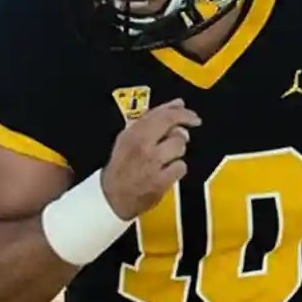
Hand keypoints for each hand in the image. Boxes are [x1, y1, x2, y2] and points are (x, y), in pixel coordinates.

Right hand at [101, 98, 201, 219]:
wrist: (111, 198)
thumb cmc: (120, 167)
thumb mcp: (128, 138)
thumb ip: (152, 119)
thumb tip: (177, 104)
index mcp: (133, 133)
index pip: (163, 114)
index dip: (181, 112)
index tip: (191, 114)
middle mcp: (142, 146)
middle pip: (174, 128)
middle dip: (184, 127)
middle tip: (186, 130)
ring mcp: (152, 164)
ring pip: (180, 146)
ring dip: (177, 151)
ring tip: (167, 157)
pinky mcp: (160, 181)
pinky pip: (181, 167)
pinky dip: (177, 169)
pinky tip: (167, 171)